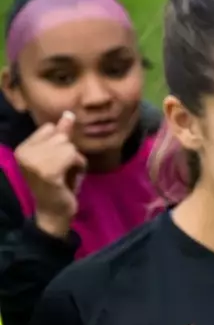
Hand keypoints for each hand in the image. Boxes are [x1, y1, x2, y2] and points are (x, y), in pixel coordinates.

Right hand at [15, 112, 85, 238]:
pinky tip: (70, 179)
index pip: (49, 128)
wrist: (54, 211)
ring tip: (66, 175)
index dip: (60, 144)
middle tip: (63, 171)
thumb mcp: (60, 155)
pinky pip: (73, 155)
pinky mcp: (47, 172)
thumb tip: (68, 113)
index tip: (56, 163)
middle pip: (60, 136)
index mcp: (22, 147)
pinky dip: (79, 166)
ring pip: (68, 145)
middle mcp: (23, 152)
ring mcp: (33, 162)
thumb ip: (62, 134)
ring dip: (75, 160)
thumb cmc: (59, 183)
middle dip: (69, 152)